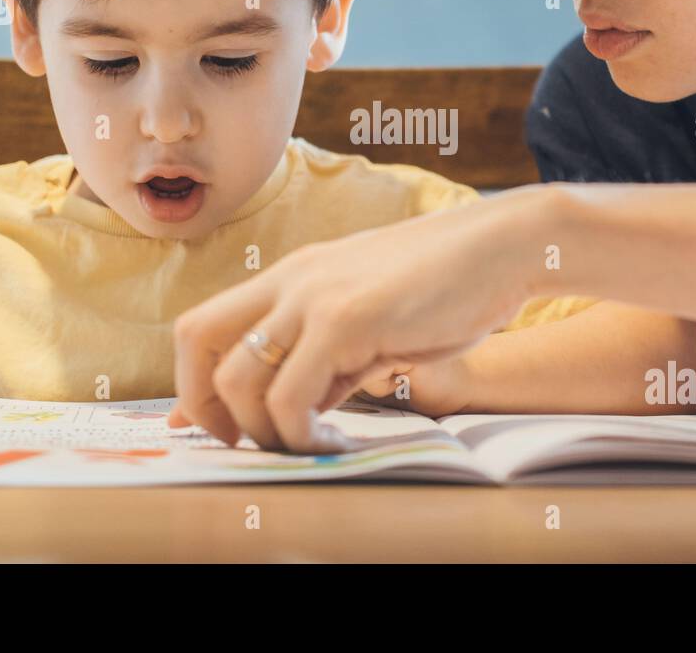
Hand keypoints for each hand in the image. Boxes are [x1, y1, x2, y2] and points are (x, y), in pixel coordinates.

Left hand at [167, 187, 549, 451]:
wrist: (501, 246)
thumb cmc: (446, 287)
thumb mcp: (369, 321)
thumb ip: (323, 360)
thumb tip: (283, 411)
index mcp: (292, 276)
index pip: (205, 325)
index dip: (194, 383)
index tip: (217, 428)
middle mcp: (290, 280)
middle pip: (196, 339)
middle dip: (205, 406)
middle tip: (244, 444)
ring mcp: (314, 296)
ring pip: (238, 379)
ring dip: (262, 432)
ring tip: (308, 448)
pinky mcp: (346, 319)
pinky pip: (292, 395)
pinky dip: (301, 435)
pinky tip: (335, 443)